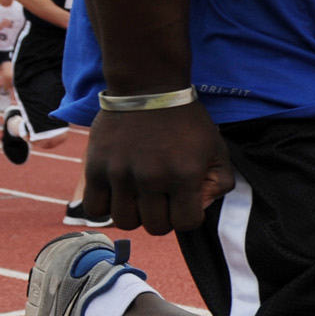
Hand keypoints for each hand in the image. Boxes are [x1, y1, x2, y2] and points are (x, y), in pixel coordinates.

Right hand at [83, 103, 234, 235]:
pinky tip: (118, 193)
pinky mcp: (95, 168)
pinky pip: (95, 208)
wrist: (148, 88)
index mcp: (185, 174)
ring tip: (140, 196)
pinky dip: (106, 207)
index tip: (185, 203)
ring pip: (126, 222)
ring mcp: (121, 174)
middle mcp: (152, 178)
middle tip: (162, 198)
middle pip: (156, 227)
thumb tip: (200, 206)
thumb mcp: (216, 148)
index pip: (187, 224)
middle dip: (163, 217)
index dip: (189, 217)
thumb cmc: (186, 121)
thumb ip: (219, 182)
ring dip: (135, 214)